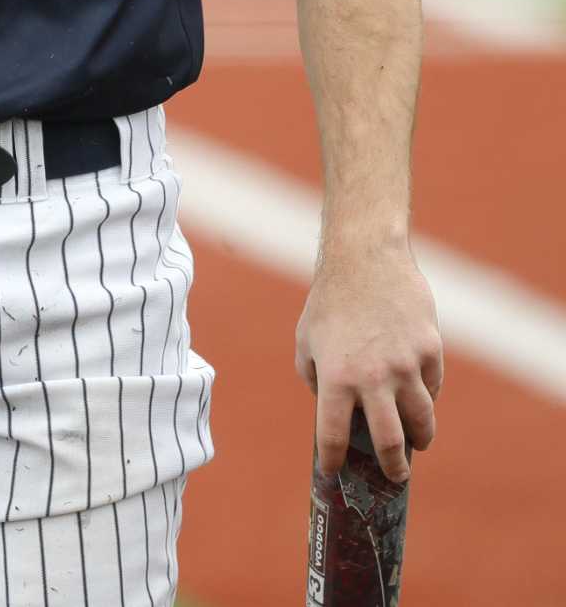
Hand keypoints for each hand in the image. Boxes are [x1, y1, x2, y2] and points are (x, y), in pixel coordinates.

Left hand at [295, 240, 442, 481]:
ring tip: (417, 444)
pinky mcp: (431, 350)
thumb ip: (316, 378)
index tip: (334, 473)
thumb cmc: (329, 303)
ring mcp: (406, 365)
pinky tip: (420, 397)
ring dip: (421, 438)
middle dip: (392, 468)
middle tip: (395, 477)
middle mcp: (373, 377)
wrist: (365, 261)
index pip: (333, 434)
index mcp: (336, 377)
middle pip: (389, 441)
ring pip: (422, 420)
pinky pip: (432, 386)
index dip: (333, 460)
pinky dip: (427, 396)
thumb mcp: (306, 340)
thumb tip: (332, 409)